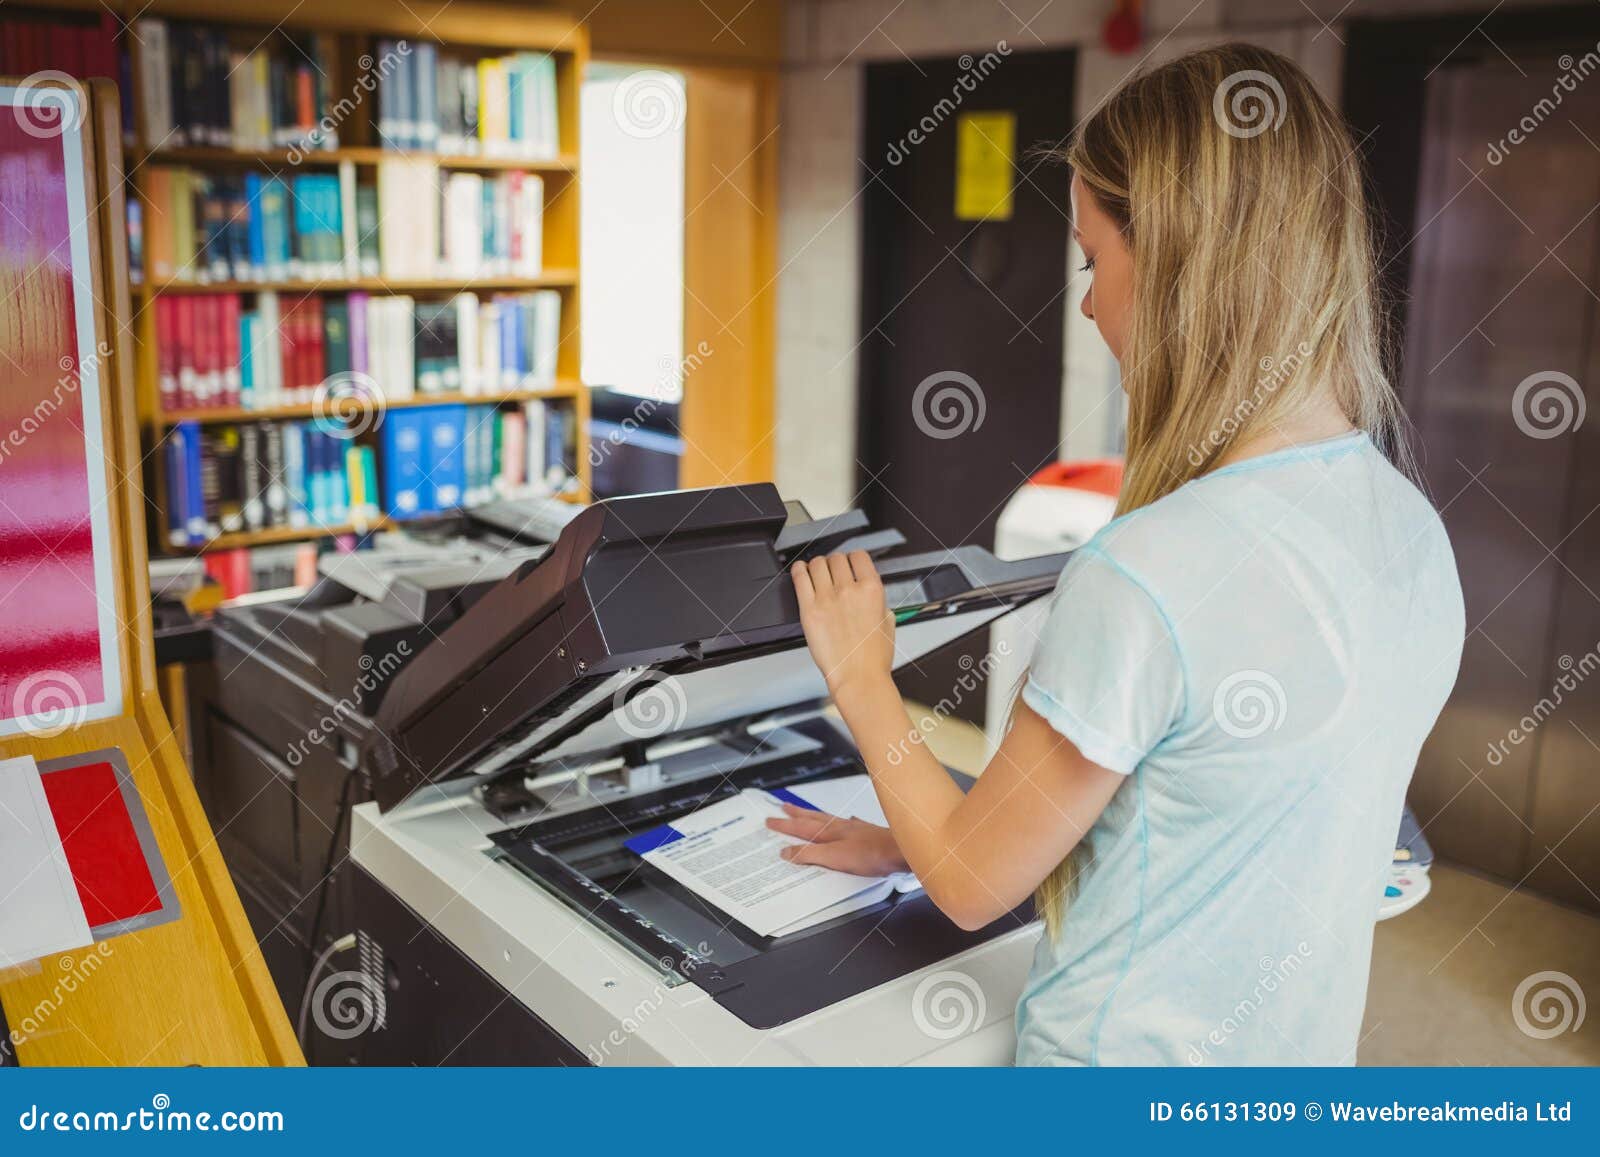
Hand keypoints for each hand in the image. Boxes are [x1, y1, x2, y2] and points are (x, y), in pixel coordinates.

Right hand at [766, 805, 908, 876]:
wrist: (900, 851)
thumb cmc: (872, 854)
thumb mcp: (833, 858)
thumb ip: (810, 854)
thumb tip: (787, 851)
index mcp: (830, 833)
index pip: (801, 827)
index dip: (785, 825)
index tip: (771, 821)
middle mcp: (841, 828)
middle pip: (813, 818)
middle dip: (796, 814)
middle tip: (784, 807)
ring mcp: (855, 830)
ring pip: (829, 819)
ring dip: (815, 815)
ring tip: (807, 811)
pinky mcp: (868, 835)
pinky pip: (850, 825)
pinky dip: (844, 822)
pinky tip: (848, 821)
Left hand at [792, 551, 894, 698]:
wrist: (858, 677)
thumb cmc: (873, 657)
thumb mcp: (888, 622)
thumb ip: (878, 602)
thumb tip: (869, 593)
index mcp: (872, 590)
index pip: (859, 556)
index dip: (853, 558)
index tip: (849, 563)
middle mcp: (849, 590)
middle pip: (837, 558)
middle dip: (835, 563)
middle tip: (833, 571)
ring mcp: (827, 598)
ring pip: (817, 563)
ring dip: (818, 565)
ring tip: (816, 572)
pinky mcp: (809, 610)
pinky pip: (800, 578)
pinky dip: (799, 570)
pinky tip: (800, 571)